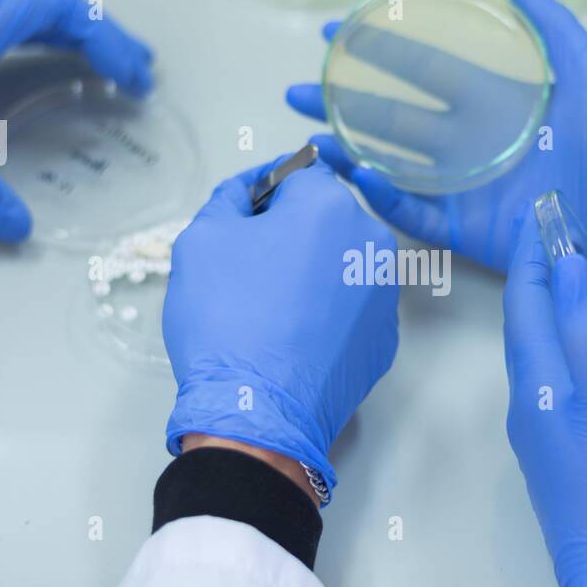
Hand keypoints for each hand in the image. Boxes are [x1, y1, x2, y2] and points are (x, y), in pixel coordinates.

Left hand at [0, 0, 153, 241]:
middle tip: (140, 78)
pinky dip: (41, 55)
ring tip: (109, 78)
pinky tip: (47, 87)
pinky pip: (4, 40)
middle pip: (52, 10)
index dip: (105, 36)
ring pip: (28, 22)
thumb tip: (20, 227)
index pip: (58, 6)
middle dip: (103, 39)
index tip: (131, 78)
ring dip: (74, 44)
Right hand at [162, 156, 399, 498]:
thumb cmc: (226, 320)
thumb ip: (229, 198)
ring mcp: (384, 295)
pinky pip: (351, 309)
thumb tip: (248, 190)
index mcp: (330, 206)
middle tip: (249, 268)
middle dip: (291, 232)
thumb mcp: (203, 239)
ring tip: (269, 307)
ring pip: (341, 264)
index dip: (264, 192)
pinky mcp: (383, 340)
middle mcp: (371, 243)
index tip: (243, 218)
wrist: (255, 413)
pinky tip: (292, 336)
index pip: (298, 174)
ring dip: (311, 272)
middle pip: (326, 219)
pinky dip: (327, 313)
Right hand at [286, 0, 586, 318]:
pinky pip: (413, 215)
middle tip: (298, 89)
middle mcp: (470, 144)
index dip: (381, 50)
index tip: (339, 33)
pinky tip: (355, 173)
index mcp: (494, 104)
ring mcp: (465, 189)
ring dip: (348, 146)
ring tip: (309, 131)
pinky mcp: (468, 231)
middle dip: (343, 100)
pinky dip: (381, 197)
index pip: (424, 70)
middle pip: (393, 117)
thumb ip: (551, 26)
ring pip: (392, 164)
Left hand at [503, 214, 586, 586]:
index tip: (540, 215)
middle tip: (577, 245)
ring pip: (569, 364)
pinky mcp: (586, 462)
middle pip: (538, 331)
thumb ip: (586, 331)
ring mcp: (559, 438)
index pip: (525, 306)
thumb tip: (564, 268)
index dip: (533, 258)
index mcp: (536, 387)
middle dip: (555, 284)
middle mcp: (537, 409)